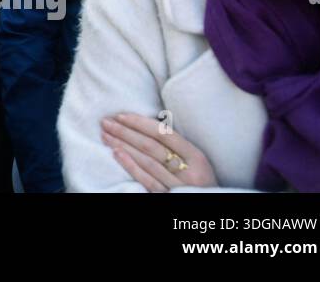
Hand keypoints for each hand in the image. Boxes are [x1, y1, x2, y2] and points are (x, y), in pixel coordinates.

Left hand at [100, 113, 218, 191]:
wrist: (213, 204)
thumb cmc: (200, 179)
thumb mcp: (196, 161)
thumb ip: (176, 145)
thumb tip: (144, 124)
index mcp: (197, 157)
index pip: (164, 134)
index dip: (140, 122)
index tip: (121, 115)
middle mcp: (188, 171)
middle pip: (151, 146)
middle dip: (125, 132)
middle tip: (106, 122)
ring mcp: (177, 186)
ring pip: (146, 162)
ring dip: (123, 146)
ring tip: (106, 135)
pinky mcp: (166, 197)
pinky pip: (146, 180)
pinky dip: (130, 166)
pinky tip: (116, 154)